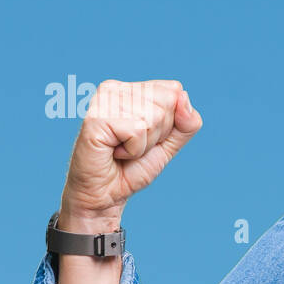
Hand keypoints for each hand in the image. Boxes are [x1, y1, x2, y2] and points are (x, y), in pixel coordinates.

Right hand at [59, 79, 202, 229]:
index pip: (174, 90)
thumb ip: (186, 122)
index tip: (146, 136)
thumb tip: (184, 96)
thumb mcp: (170, 143)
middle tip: (133, 145)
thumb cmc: (132, 167)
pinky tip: (115, 152)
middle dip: (159, 132)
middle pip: (167, 102)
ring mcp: (103, 101)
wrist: (106, 194)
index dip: (170, 122)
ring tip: (123, 149)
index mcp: (131, 89)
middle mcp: (114, 89)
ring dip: (144, 143)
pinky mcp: (96, 118)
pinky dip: (133, 150)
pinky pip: (137, 131)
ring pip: (153, 117)